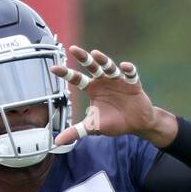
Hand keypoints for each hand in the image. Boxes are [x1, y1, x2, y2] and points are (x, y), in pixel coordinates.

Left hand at [50, 46, 177, 146]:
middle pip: (92, 66)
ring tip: (95, 54)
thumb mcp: (92, 127)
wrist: (136, 124)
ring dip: (103, 60)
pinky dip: (128, 69)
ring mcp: (118, 79)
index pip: (77, 79)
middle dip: (83, 57)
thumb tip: (56, 142)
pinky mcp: (132, 82)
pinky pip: (130, 73)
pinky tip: (124, 66)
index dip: (66, 73)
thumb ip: (75, 132)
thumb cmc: (114, 122)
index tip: (53, 68)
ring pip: (109, 67)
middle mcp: (103, 81)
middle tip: (73, 49)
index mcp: (92, 89)